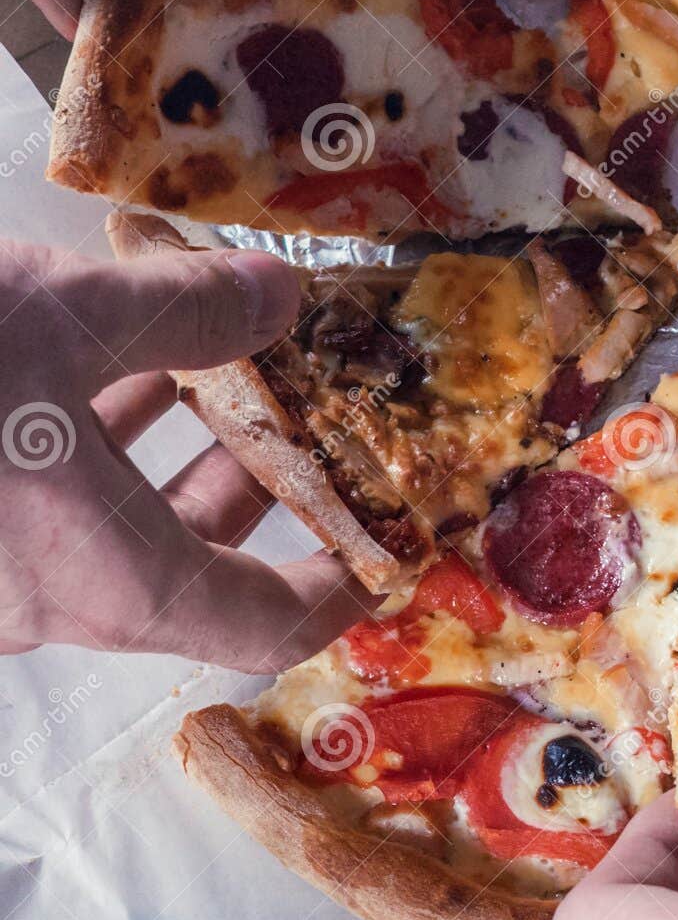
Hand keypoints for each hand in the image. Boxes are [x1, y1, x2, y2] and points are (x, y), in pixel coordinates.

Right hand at [0, 240, 366, 668]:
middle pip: (197, 563)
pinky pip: (49, 507)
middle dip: (263, 480)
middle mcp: (48, 602)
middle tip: (311, 408)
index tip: (386, 541)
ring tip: (224, 370)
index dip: (339, 588)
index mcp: (112, 581)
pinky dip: (98, 444)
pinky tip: (119, 364)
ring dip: (178, 452)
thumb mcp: (66, 317)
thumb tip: (277, 293)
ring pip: (116, 528)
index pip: (264, 626)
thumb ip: (187, 309)